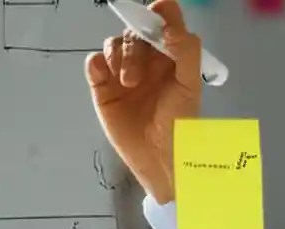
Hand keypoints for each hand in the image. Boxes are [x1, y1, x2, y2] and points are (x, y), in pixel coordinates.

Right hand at [85, 0, 202, 204]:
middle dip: (134, 48)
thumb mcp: (190, 86)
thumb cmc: (179, 123)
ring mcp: (123, 70)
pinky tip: (102, 76)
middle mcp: (147, 56)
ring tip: (126, 84)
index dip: (159, 12)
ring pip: (114, 44)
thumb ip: (186, 52)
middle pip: (135, 30)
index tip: (154, 21)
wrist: (159, 157)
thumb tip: (169, 29)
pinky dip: (96, 65)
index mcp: (170, 52)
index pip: (164, 17)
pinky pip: (94, 64)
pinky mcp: (103, 86)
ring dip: (117, 57)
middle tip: (134, 78)